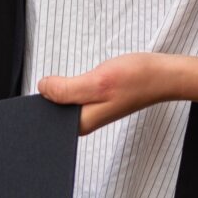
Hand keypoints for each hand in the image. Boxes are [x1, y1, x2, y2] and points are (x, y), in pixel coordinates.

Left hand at [38, 52, 177, 133]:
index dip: (38, 106)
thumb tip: (42, 89)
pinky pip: (73, 95)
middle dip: (47, 97)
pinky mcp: (96, 100)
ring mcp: (91, 111)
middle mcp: (85, 120)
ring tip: (57, 80)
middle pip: (53, 112)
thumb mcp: (98, 81)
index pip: (48, 120)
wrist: (162, 75)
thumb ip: (68, 89)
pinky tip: (71, 79)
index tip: (35, 92)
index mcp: (82, 123)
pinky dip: (69, 86)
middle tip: (48, 81)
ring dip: (58, 89)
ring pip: (63, 102)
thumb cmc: (136, 78)